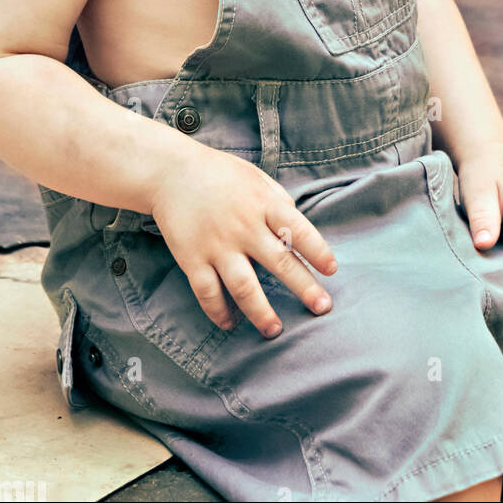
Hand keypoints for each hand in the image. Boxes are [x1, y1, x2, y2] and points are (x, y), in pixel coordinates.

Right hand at [149, 147, 337, 338]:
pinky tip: (230, 324)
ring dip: (262, 312)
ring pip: (245, 287)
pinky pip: (208, 293)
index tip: (332, 270)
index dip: (318, 251)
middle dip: (304, 288)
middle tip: (323, 308)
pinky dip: (219, 312)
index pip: (299, 230)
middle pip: (280, 263)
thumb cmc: (220, 174)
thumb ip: (279, 202)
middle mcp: (244, 227)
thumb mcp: (257, 178)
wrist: (170, 172)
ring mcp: (217, 246)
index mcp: (264, 204)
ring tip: (275, 330)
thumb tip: (299, 229)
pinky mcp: (192, 259)